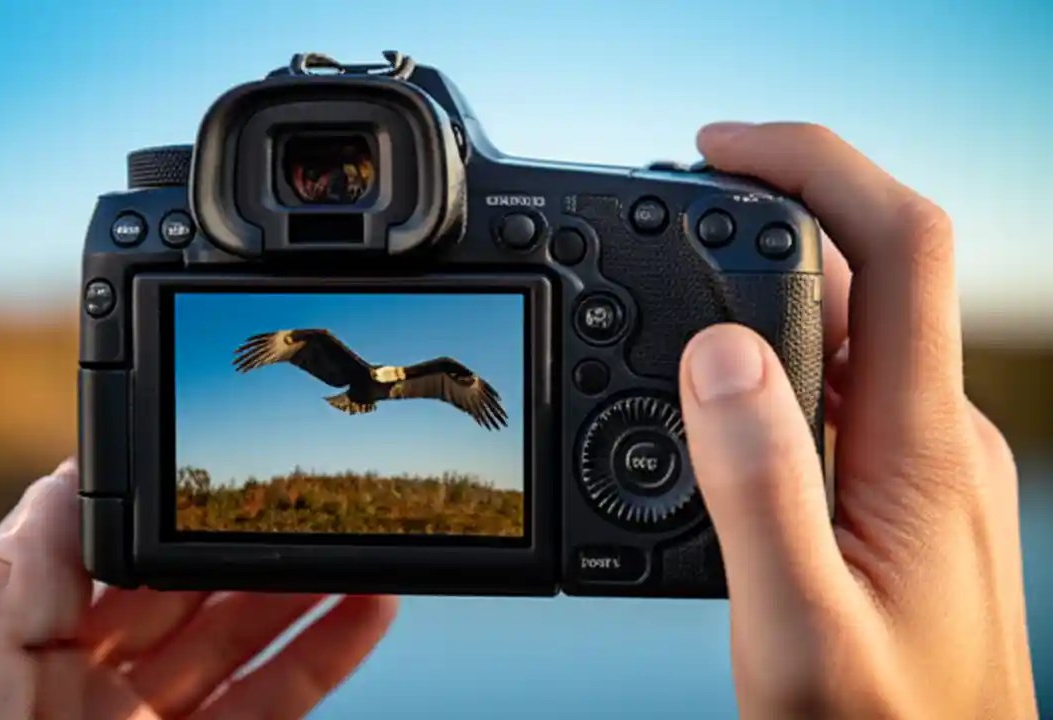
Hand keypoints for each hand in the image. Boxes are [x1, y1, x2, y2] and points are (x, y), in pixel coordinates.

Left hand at [0, 460, 397, 719]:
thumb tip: (60, 484)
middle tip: (302, 502)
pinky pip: (271, 704)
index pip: (79, 555)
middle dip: (239, 544)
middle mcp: (77, 687)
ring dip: (299, 594)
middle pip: (175, 592)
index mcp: (0, 656)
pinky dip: (323, 657)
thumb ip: (14, 591)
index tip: (198, 461)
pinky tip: (366, 613)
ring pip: (235, 643)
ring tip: (357, 548)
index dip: (140, 506)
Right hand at [679, 122, 1036, 717]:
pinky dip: (778, 362)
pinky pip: (845, 392)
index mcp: (921, 446)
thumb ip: (758, 485)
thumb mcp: (795, 624)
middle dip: (769, 219)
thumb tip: (717, 351)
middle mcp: (939, 438)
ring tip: (675, 301)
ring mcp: (928, 467)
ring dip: (767, 293)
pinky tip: (722, 398)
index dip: (813, 166)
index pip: (898, 245)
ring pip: (853, 334)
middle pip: (870, 274)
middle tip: (668, 221)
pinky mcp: (907, 498)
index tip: (716, 150)